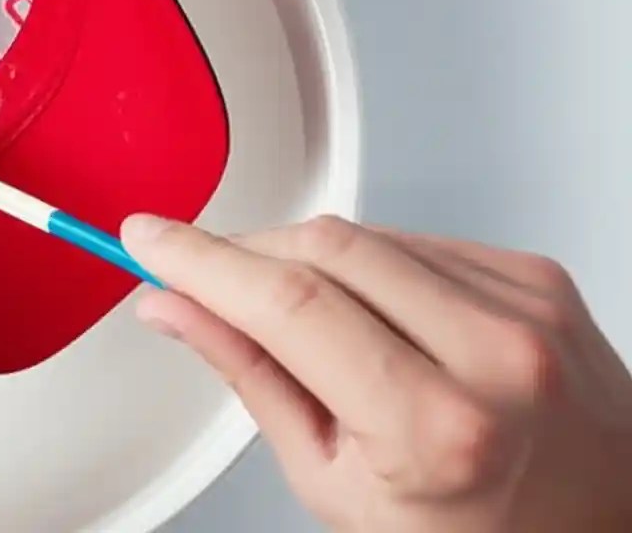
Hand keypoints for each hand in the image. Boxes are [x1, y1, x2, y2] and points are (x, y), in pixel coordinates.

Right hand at [122, 215, 631, 532]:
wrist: (598, 525)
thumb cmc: (474, 532)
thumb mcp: (335, 485)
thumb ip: (251, 379)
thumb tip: (178, 310)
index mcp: (433, 426)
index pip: (287, 304)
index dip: (200, 260)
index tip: (150, 240)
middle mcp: (494, 353)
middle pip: (324, 247)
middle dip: (244, 252)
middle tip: (202, 274)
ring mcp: (524, 305)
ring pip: (366, 233)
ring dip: (306, 259)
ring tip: (306, 323)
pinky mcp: (537, 274)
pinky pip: (416, 236)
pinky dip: (369, 262)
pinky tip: (369, 310)